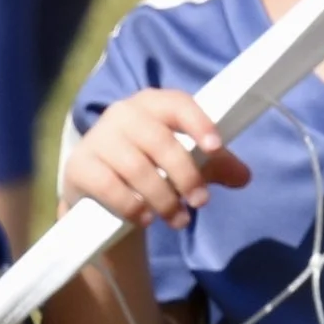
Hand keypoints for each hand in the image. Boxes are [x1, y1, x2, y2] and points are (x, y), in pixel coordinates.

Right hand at [60, 89, 249, 230]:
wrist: (97, 189)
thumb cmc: (148, 166)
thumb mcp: (183, 164)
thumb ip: (213, 166)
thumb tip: (243, 177)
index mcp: (152, 104)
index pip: (177, 103)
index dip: (198, 123)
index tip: (216, 147)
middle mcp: (122, 114)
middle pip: (160, 141)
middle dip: (186, 176)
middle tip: (201, 202)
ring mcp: (98, 138)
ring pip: (137, 168)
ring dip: (163, 198)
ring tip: (178, 220)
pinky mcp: (80, 166)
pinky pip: (110, 186)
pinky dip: (132, 205)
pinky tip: (145, 219)